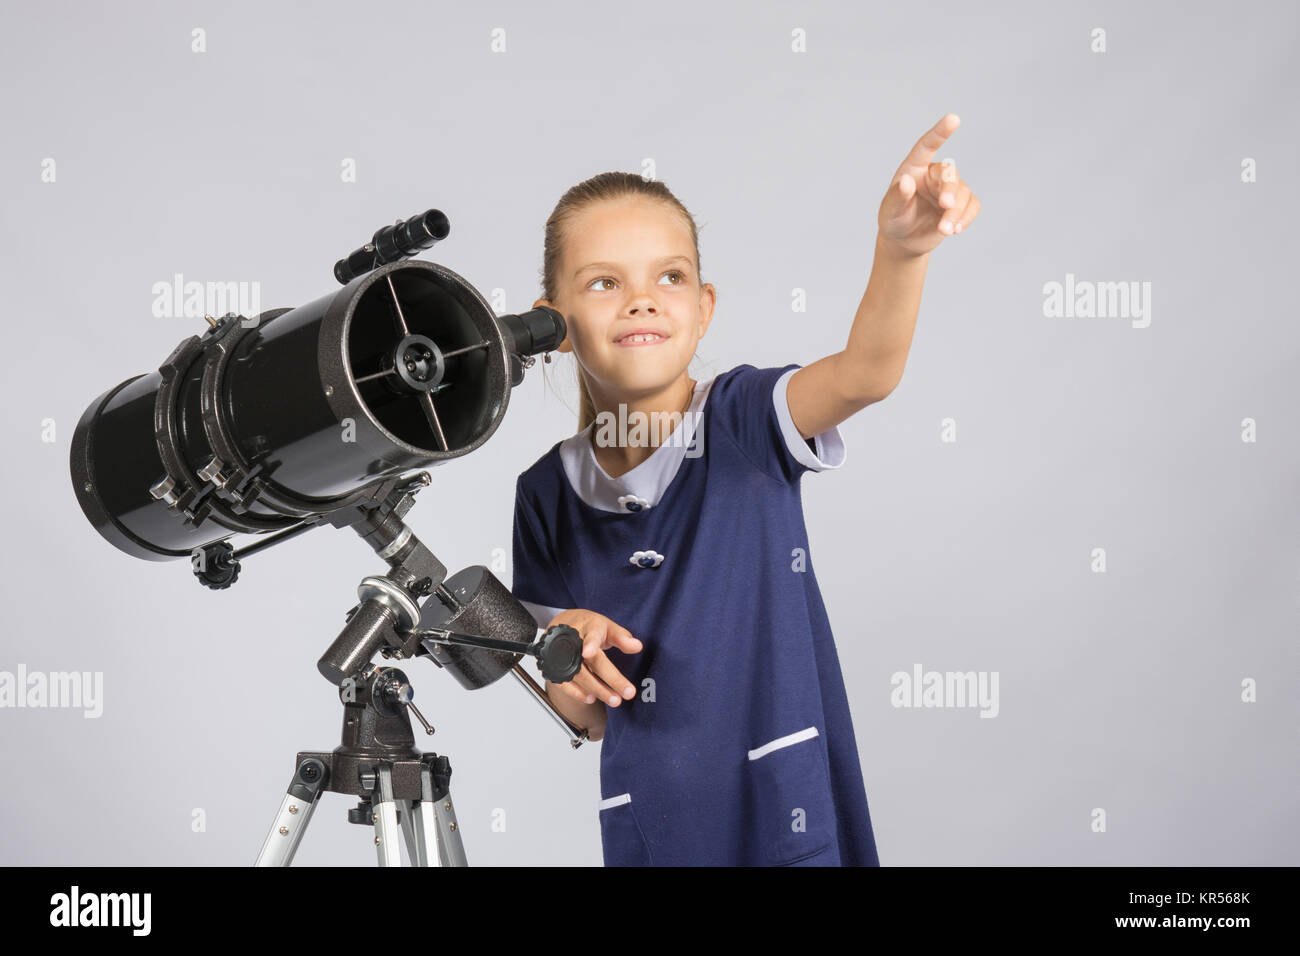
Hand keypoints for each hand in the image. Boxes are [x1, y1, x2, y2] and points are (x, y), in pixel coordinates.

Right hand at [546, 608, 642, 707]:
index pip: (590, 636)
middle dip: (609, 679)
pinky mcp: (554, 666)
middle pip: (590, 661)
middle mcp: (573, 640)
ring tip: (614, 700)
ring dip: (597, 689)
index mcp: (588, 627)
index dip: (589, 644)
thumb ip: (622, 637)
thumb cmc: (589, 627)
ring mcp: (561, 654)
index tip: (588, 652)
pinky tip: (592, 698)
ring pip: (578, 674)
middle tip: (627, 692)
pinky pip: (563, 682)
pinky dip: (577, 693)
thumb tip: (637, 646)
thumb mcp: (607, 626)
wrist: (564, 623)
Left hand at [877, 113, 980, 255]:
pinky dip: (966, 218)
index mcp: (914, 168)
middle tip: (945, 206)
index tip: (953, 118)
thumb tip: (906, 181)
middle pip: (950, 174)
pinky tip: (956, 230)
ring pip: (963, 193)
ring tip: (945, 230)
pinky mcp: (961, 204)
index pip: (927, 146)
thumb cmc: (894, 220)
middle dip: (950, 190)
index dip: (940, 132)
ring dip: (956, 212)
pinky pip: (972, 205)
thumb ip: (897, 197)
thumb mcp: (890, 211)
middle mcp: (933, 174)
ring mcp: (949, 189)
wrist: (904, 241)